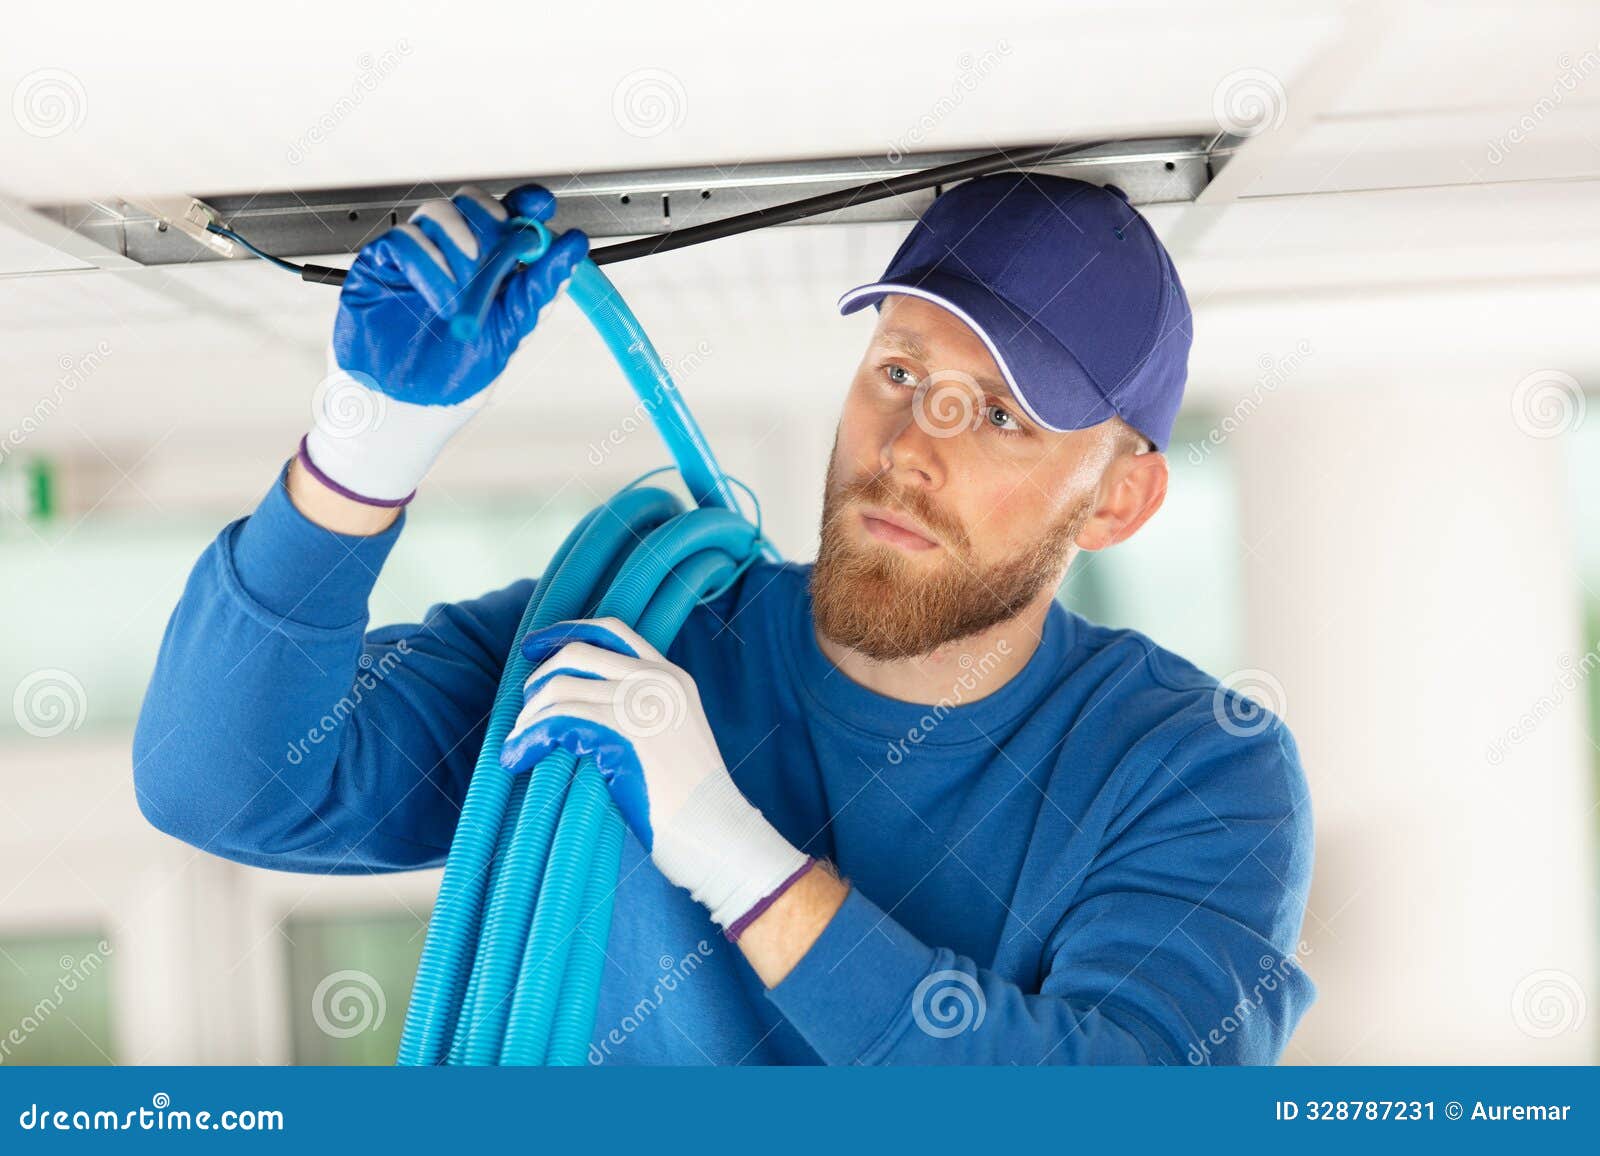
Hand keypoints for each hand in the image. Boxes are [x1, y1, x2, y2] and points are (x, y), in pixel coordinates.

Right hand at [302, 184, 588, 504]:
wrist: (404, 409)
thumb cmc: (453, 379)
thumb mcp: (508, 334)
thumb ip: (536, 292)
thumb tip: (572, 252)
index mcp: (491, 272)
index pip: (511, 218)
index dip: (527, 205)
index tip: (541, 206)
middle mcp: (454, 258)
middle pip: (475, 205)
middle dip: (493, 225)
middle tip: (498, 261)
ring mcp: (418, 259)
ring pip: (440, 213)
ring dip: (461, 246)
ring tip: (465, 293)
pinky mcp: (381, 265)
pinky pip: (406, 240)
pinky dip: (428, 263)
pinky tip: (439, 297)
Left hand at [500, 618, 812, 935]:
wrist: (717, 829)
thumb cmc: (693, 800)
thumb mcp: (674, 737)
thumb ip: (642, 713)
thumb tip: (583, 711)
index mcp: (671, 676)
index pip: (612, 631)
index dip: (566, 632)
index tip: (535, 647)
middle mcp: (656, 680)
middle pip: (578, 652)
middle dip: (540, 676)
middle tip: (524, 708)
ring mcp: (641, 704)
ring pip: (561, 687)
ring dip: (528, 715)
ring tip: (517, 742)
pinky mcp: (624, 734)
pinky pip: (558, 721)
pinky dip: (528, 736)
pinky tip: (516, 756)